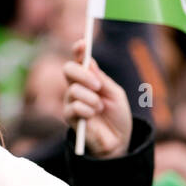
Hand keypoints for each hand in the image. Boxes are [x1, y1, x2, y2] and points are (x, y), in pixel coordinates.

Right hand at [62, 39, 132, 158]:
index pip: (80, 60)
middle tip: (98, 85)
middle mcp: (77, 87)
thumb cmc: (118, 116)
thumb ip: (103, 80)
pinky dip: (87, 110)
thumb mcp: (115, 94)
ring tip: (100, 108)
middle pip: (68, 69)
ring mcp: (71, 101)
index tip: (83, 44)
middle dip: (82, 74)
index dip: (79, 50)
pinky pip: (74, 106)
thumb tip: (90, 63)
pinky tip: (93, 117)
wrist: (117, 141)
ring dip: (91, 99)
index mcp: (89, 78)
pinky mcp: (69, 116)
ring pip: (74, 90)